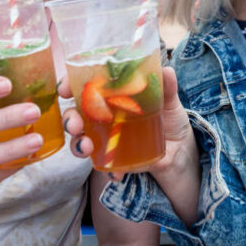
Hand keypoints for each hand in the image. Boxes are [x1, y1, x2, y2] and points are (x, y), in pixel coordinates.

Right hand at [61, 66, 195, 180]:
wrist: (181, 150)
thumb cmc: (170, 118)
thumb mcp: (169, 101)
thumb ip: (167, 88)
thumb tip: (167, 71)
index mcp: (111, 95)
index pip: (83, 87)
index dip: (68, 86)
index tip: (64, 89)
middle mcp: (103, 116)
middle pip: (75, 115)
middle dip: (69, 120)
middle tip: (74, 125)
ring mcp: (106, 139)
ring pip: (81, 141)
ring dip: (78, 145)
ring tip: (86, 149)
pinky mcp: (115, 159)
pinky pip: (104, 166)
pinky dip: (107, 170)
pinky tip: (117, 173)